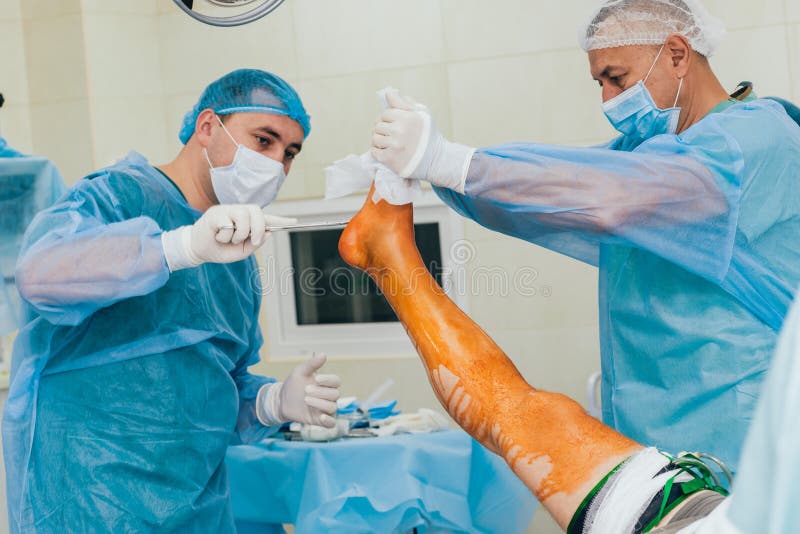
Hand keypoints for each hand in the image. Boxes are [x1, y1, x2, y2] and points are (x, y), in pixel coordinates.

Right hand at [161, 205, 296, 270]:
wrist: (198, 250)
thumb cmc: (220, 249)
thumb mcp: (240, 251)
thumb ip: (255, 243)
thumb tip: (267, 233)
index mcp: (248, 222)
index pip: (267, 219)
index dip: (281, 220)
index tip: (295, 221)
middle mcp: (239, 212)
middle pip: (257, 212)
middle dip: (258, 229)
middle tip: (253, 241)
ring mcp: (228, 210)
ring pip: (244, 218)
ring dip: (239, 235)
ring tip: (229, 239)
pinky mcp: (216, 212)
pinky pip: (228, 224)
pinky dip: (224, 236)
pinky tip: (217, 235)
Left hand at [259, 353, 340, 427]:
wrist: (282, 400)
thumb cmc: (293, 384)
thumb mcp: (300, 372)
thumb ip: (312, 364)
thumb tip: (324, 354)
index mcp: (326, 383)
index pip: (336, 381)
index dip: (329, 380)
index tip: (316, 379)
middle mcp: (328, 396)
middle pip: (335, 394)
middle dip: (321, 392)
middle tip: (305, 390)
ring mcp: (325, 409)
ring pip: (333, 407)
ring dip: (320, 404)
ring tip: (306, 400)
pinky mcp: (320, 420)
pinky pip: (331, 423)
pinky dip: (328, 421)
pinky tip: (320, 417)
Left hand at [371, 90, 474, 192]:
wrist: (435, 160)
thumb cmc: (428, 136)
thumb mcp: (422, 114)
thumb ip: (405, 102)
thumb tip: (389, 92)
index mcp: (407, 117)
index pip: (385, 113)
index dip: (388, 119)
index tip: (394, 124)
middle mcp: (400, 130)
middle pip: (378, 125)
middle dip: (383, 129)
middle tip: (391, 135)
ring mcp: (394, 145)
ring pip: (375, 138)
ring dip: (379, 141)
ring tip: (389, 144)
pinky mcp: (390, 159)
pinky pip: (374, 151)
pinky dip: (378, 152)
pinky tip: (387, 151)